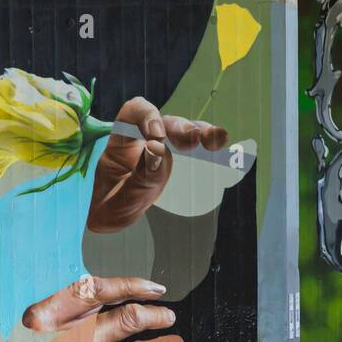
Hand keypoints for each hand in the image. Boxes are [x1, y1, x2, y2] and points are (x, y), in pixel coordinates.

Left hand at [86, 97, 227, 232]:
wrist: (121, 229)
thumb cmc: (114, 211)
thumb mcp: (121, 199)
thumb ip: (140, 176)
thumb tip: (158, 148)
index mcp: (124, 143)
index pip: (134, 112)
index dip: (147, 115)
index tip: (157, 136)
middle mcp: (147, 142)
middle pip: (167, 122)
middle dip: (182, 127)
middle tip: (193, 140)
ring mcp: (167, 155)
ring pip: (187, 135)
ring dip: (203, 134)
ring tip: (217, 139)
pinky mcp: (182, 169)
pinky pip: (199, 155)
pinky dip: (213, 151)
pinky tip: (227, 152)